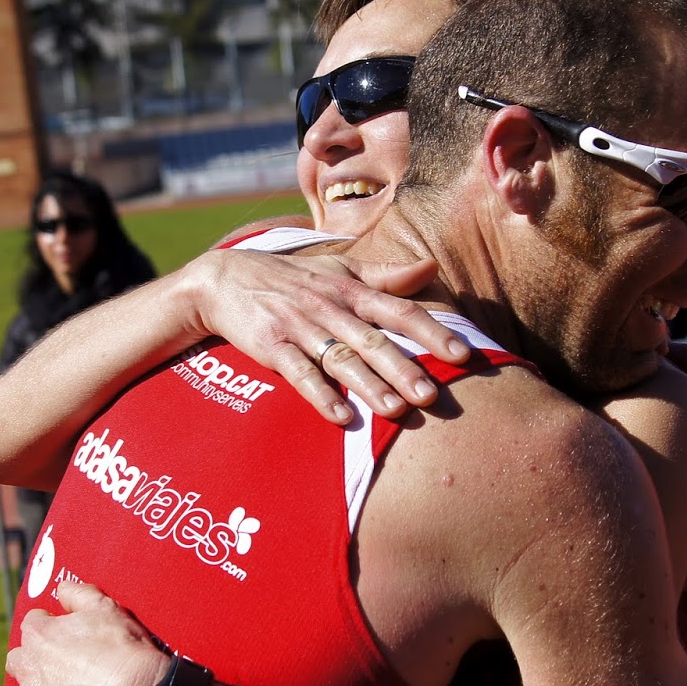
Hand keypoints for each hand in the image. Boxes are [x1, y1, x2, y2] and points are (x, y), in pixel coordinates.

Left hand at [6, 579, 169, 685]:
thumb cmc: (123, 650)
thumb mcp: (105, 608)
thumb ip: (77, 594)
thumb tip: (61, 589)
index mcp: (38, 635)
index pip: (31, 624)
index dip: (51, 627)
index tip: (67, 635)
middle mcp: (27, 668)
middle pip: (18, 662)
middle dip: (35, 663)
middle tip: (64, 668)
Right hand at [182, 248, 469, 425]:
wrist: (223, 279)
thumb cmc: (293, 279)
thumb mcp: (339, 270)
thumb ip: (386, 275)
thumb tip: (432, 267)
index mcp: (351, 290)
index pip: (399, 310)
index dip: (432, 332)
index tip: (463, 354)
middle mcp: (329, 308)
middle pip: (374, 340)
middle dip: (404, 368)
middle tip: (433, 395)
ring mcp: (299, 327)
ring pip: (340, 358)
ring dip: (369, 386)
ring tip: (396, 412)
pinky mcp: (271, 347)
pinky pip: (298, 373)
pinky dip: (319, 396)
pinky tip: (341, 418)